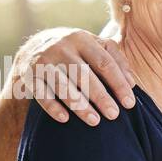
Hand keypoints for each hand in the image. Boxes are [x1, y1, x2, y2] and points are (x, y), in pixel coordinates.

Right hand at [14, 27, 136, 124]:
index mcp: (82, 39)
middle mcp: (61, 47)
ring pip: (63, 86)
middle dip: (100, 97)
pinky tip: (65, 119)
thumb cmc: (76, 52)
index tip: (129, 104)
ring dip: (79, 105)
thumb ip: (116, 59)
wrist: (34, 48)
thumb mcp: (95, 47)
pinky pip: (41, 93)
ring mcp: (43, 61)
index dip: (118, 84)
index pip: (104, 63)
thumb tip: (132, 83)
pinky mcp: (29, 75)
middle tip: (114, 115)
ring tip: (94, 121)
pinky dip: (52, 107)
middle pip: (84, 75)